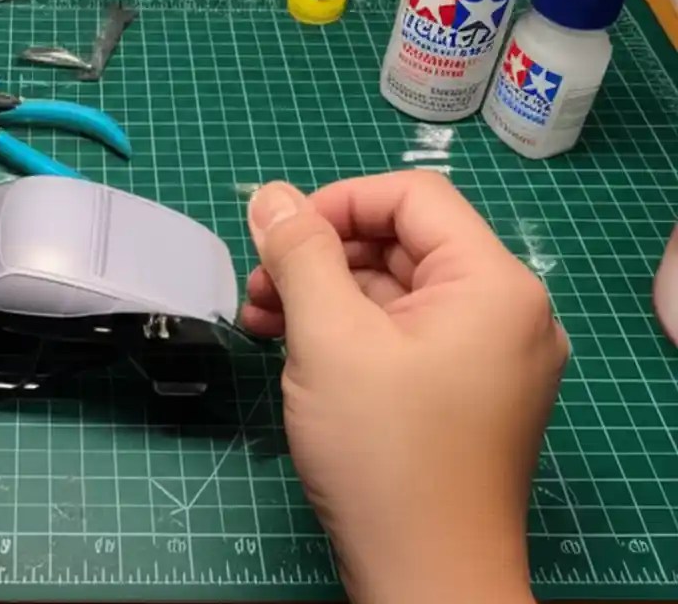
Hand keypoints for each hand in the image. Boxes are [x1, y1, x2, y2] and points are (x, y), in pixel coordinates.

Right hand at [241, 171, 568, 603]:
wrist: (425, 578)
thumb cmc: (384, 455)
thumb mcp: (330, 339)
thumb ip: (300, 254)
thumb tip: (271, 195)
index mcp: (493, 285)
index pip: (413, 198)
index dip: (336, 202)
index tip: (274, 237)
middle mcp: (505, 313)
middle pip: (402, 246)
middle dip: (320, 258)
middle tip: (256, 290)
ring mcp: (489, 361)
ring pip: (396, 296)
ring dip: (324, 297)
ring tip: (260, 322)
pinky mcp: (464, 398)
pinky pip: (403, 340)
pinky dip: (348, 336)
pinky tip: (295, 352)